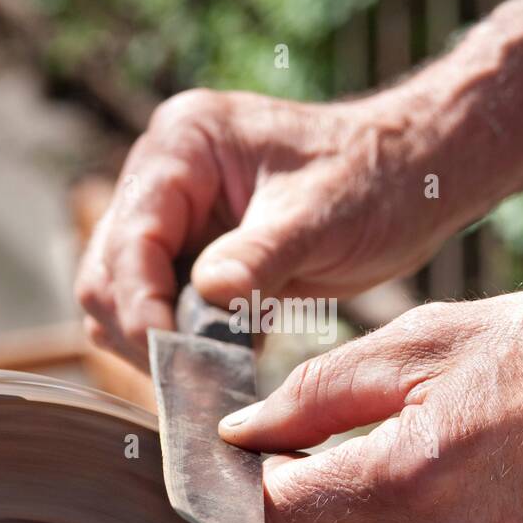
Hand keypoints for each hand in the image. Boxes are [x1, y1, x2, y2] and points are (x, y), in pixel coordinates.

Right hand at [73, 88, 467, 367]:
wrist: (413, 178)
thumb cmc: (377, 179)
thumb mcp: (323, 217)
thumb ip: (260, 256)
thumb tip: (203, 298)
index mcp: (185, 144)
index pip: (131, 236)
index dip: (142, 303)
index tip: (173, 358)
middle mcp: (164, 176)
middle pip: (109, 271)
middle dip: (143, 328)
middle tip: (193, 378)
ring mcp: (174, 217)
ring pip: (121, 298)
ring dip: (156, 341)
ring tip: (210, 371)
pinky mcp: (191, 255)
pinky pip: (158, 310)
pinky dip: (179, 342)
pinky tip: (222, 361)